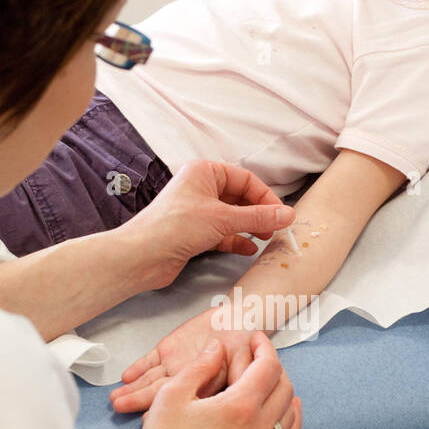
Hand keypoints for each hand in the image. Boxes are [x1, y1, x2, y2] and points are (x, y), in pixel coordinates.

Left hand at [110, 306, 253, 412]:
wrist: (237, 320)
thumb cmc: (244, 343)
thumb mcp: (247, 361)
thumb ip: (241, 377)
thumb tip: (239, 394)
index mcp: (206, 389)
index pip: (184, 403)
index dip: (166, 411)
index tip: (148, 419)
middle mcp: (187, 382)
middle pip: (160, 394)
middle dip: (139, 400)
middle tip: (119, 407)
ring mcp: (175, 368)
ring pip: (150, 381)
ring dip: (132, 390)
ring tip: (115, 399)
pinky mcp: (167, 352)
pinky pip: (149, 361)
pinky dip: (137, 368)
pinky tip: (125, 377)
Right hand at [126, 332, 301, 428]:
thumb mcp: (172, 395)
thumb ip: (199, 367)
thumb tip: (216, 349)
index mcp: (239, 406)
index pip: (268, 367)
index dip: (264, 347)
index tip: (256, 339)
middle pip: (283, 387)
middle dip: (273, 366)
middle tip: (258, 356)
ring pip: (288, 413)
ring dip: (283, 391)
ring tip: (271, 380)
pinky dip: (291, 423)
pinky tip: (287, 415)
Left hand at [127, 160, 295, 287]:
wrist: (141, 256)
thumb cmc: (174, 227)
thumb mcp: (222, 219)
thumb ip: (258, 217)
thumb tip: (287, 214)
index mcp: (204, 172)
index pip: (245, 179)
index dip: (265, 196)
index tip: (281, 214)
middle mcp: (200, 188)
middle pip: (240, 198)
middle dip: (259, 213)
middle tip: (275, 228)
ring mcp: (197, 211)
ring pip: (232, 217)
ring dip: (250, 227)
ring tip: (267, 238)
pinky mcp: (194, 234)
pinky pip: (223, 234)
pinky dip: (237, 240)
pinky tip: (249, 248)